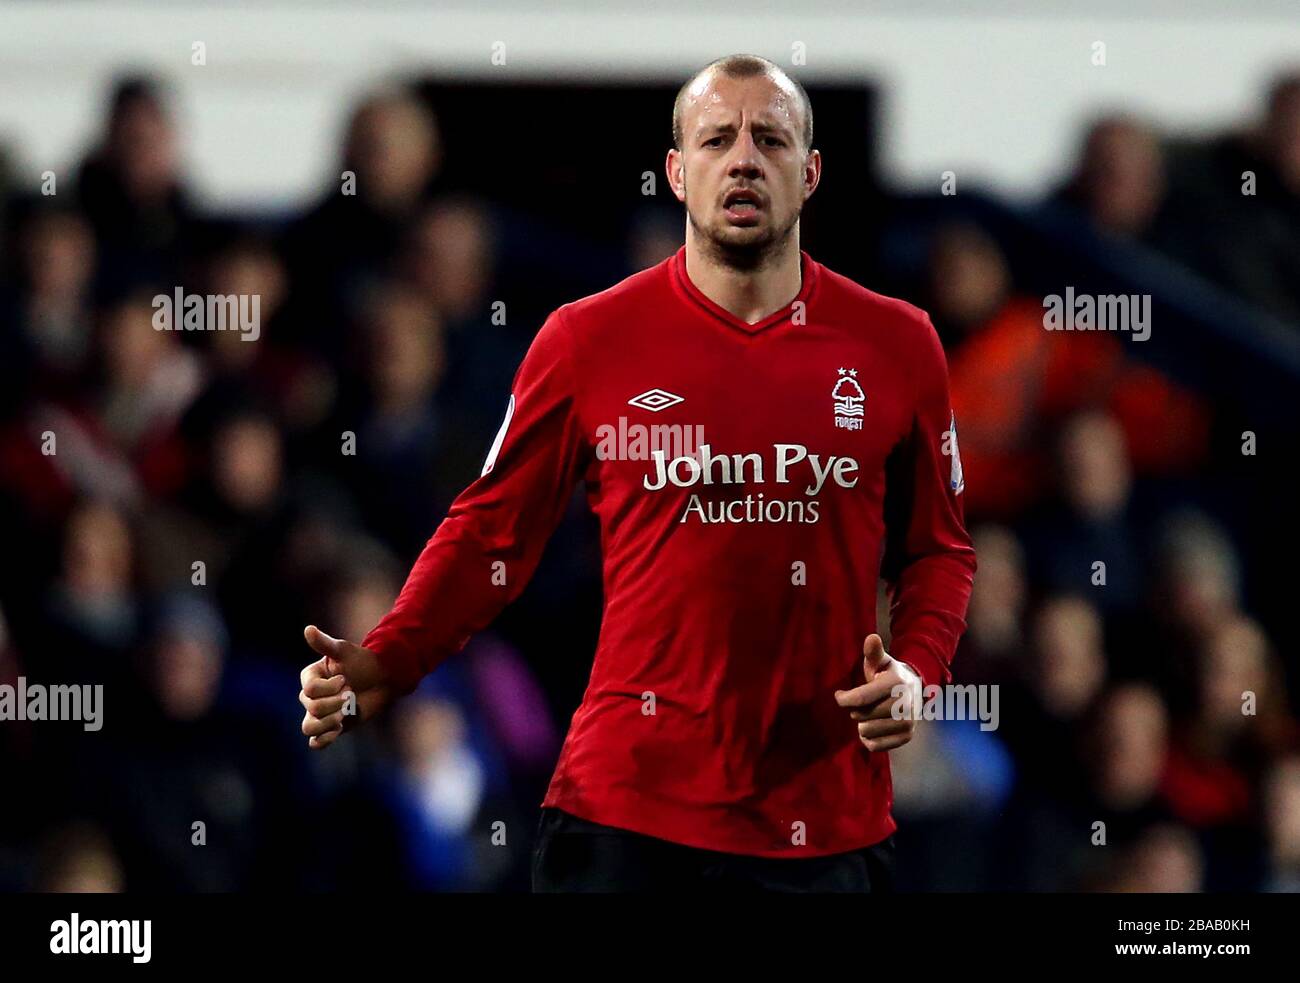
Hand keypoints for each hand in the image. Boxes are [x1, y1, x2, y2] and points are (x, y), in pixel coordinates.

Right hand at [298, 625, 395, 749]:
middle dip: (336, 703)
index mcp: (310, 677)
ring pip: (309, 727)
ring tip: (345, 714)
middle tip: (351, 695)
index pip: (309, 690)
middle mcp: (310, 696)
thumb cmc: (362, 661)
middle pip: (312, 708)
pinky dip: (324, 739)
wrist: (382, 678)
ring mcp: (319, 713)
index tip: (346, 679)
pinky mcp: (329, 728)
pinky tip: (339, 729)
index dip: (329, 688)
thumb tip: (308, 629)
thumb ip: (325, 644)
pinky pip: (315, 742)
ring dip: (330, 722)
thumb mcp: (344, 651)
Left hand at [833, 633, 923, 752]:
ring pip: (867, 731)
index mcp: (896, 684)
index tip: (839, 696)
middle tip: (861, 704)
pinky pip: (876, 746)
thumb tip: (871, 637)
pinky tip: (872, 728)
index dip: (844, 699)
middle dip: (855, 710)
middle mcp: (905, 704)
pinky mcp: (907, 736)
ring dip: (861, 725)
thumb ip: (874, 652)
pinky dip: (868, 739)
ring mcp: (908, 722)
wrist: (915, 690)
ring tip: (867, 715)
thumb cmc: (889, 674)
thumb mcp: (881, 661)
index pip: (861, 697)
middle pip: (862, 716)